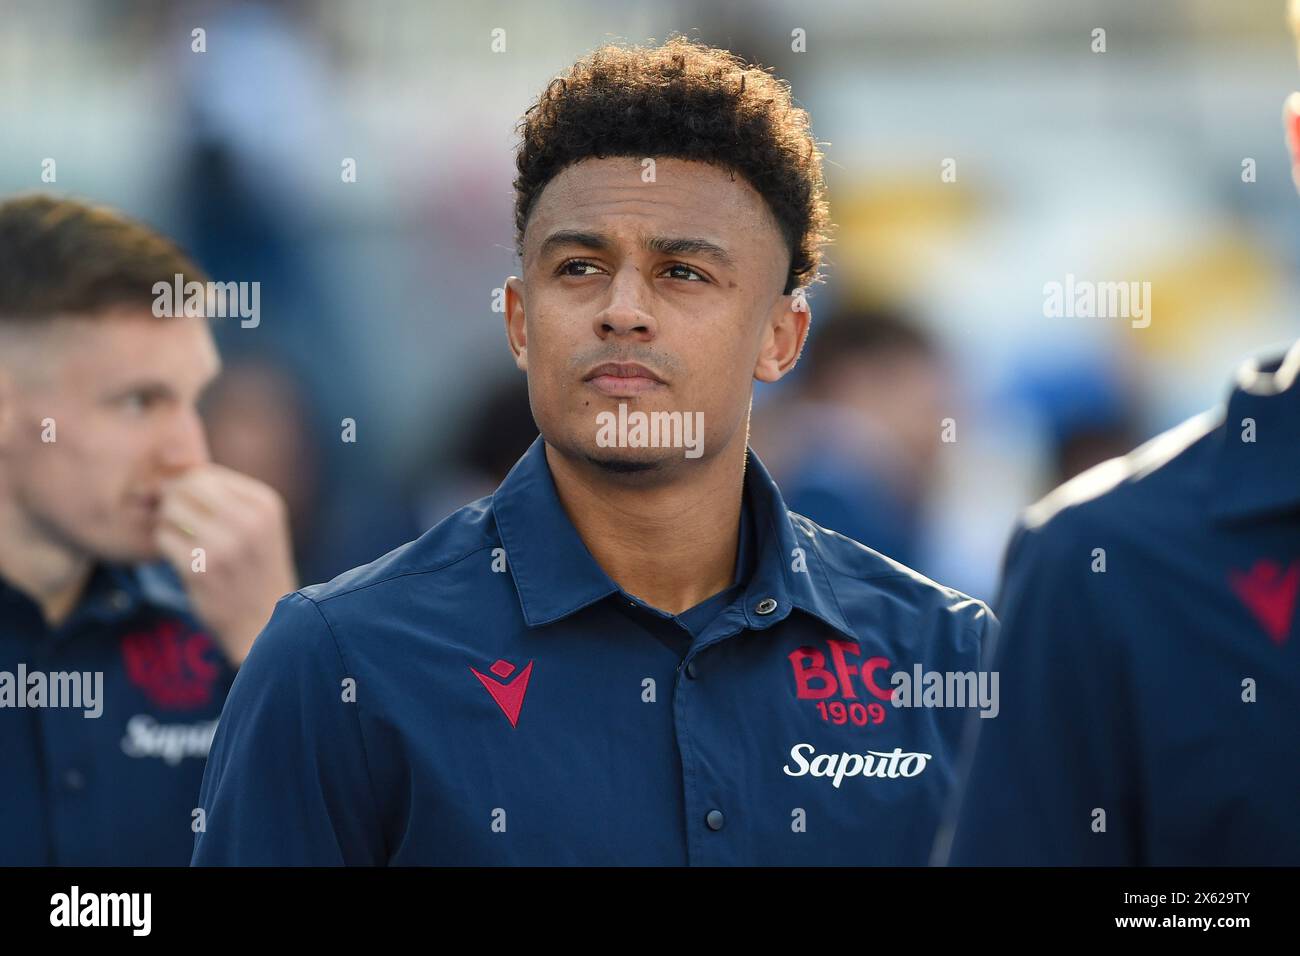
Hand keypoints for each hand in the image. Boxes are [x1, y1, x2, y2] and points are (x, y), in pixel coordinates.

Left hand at [154, 464, 297, 666]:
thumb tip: (171, 474)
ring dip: (167, 522)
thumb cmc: (256, 569)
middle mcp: (248, 519)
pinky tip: (180, 558)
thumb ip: (225, 498)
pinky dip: (164, 545)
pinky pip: (163, 538)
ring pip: (171, 509)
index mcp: (265, 503)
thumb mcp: (258, 526)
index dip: (186, 485)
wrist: (266, 623)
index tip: (183, 504)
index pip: (208, 473)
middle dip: (172, 498)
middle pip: (187, 485)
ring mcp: (225, 544)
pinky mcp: (201, 568)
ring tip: (181, 539)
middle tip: (173, 518)